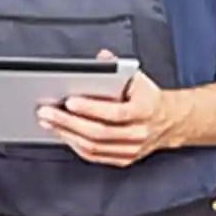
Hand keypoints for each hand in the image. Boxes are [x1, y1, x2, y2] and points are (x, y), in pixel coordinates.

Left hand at [35, 50, 183, 166]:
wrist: (169, 121)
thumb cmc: (147, 97)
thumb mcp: (137, 78)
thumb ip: (117, 67)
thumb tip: (102, 57)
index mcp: (145, 110)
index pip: (115, 112)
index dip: (90, 108)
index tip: (69, 101)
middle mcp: (139, 133)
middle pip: (99, 133)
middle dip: (68, 122)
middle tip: (46, 112)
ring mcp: (132, 149)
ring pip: (94, 147)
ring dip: (67, 135)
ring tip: (48, 122)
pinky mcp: (124, 159)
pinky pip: (95, 156)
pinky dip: (75, 145)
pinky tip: (62, 134)